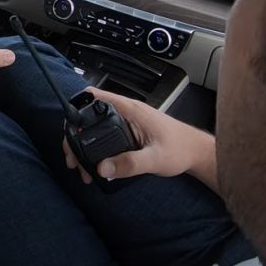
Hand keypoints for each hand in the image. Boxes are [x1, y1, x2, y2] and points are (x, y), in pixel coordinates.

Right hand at [62, 87, 214, 183]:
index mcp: (130, 110)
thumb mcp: (155, 159)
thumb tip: (103, 168)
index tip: (69, 128)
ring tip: (79, 167)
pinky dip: (94, 150)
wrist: (196, 153)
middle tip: (71, 157)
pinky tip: (94, 166)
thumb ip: (130, 163)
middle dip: (75, 135)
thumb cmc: (181, 149)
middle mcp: (125, 112)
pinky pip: (104, 136)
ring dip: (83, 145)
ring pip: (94, 128)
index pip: (95, 97)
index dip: (77, 107)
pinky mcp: (127, 133)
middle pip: (89, 115)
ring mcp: (126, 122)